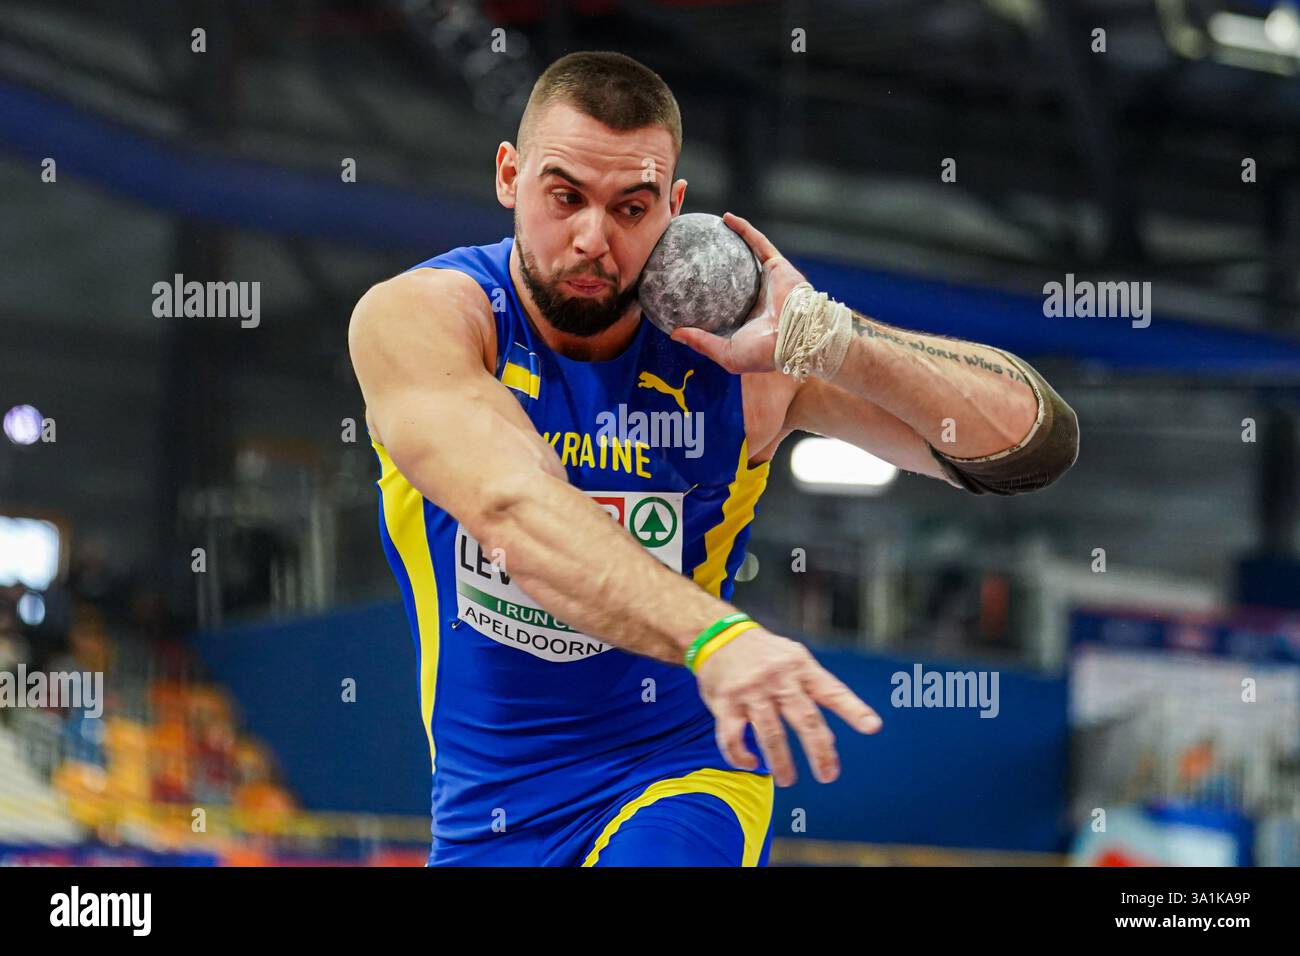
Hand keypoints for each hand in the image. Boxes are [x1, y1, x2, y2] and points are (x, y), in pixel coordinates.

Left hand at [669, 212, 808, 373]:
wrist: (795, 337)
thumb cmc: (763, 351)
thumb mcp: (726, 354)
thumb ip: (702, 343)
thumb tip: (674, 334)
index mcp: (748, 319)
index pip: (725, 304)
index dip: (708, 295)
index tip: (685, 286)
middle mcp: (758, 297)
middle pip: (733, 275)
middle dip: (716, 263)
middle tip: (694, 254)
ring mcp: (768, 280)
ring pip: (746, 254)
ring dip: (731, 239)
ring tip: (709, 228)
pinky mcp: (777, 265)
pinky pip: (758, 242)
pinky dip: (744, 229)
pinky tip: (726, 218)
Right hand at [695, 627, 881, 786]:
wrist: (718, 635)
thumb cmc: (765, 654)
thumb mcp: (794, 658)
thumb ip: (813, 689)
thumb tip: (831, 736)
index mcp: (801, 667)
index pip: (831, 691)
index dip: (853, 709)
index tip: (872, 727)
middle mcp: (778, 678)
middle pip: (805, 719)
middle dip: (819, 751)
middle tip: (828, 775)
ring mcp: (751, 691)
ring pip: (770, 734)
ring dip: (780, 762)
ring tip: (788, 780)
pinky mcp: (725, 702)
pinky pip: (732, 737)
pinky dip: (740, 757)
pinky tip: (750, 763)